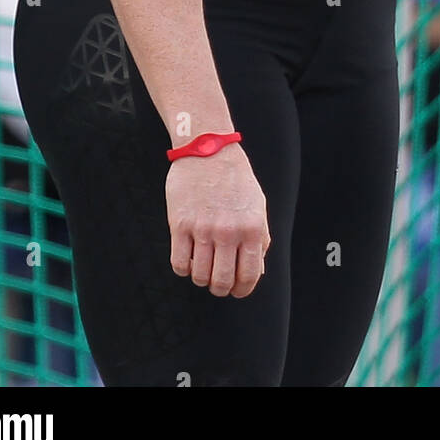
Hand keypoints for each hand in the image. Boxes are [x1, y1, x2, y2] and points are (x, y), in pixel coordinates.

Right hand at [166, 143, 270, 297]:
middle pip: (222, 281)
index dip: (242, 290)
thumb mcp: (257, 205)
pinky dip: (183, 269)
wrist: (208, 148)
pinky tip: (188, 258)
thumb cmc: (235, 178)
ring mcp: (202, 228)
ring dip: (201, 278)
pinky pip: (179, 263)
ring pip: (199, 276)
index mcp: (251, 228)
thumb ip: (260, 238)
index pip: (249, 276)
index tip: (236, 291)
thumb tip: (257, 271)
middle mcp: (228, 231)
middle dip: (221, 288)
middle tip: (218, 283)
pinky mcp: (179, 224)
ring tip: (203, 267)